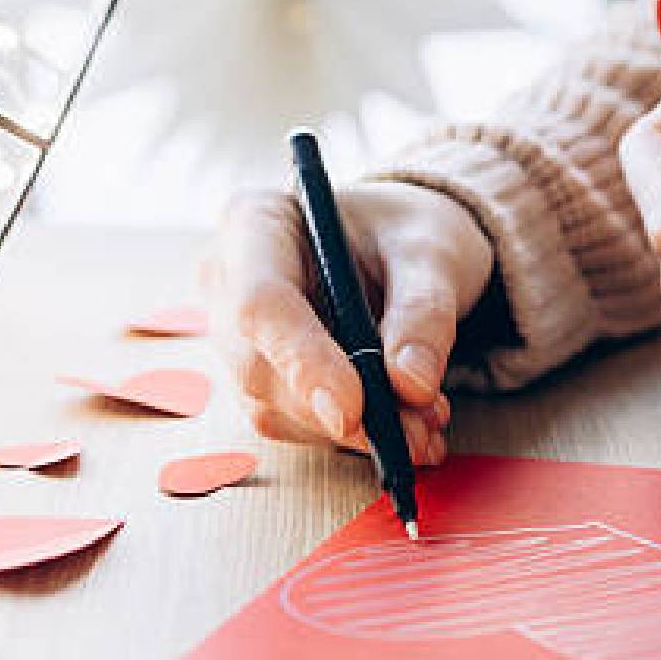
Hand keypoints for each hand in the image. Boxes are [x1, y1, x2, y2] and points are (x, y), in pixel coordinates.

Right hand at [202, 183, 493, 461]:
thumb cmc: (407, 234)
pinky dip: (354, 436)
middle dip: (339, 412)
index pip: (260, 304)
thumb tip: (410, 384)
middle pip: (260, 368)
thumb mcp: (431, 254)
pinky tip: (406, 427)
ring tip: (424, 426)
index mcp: (255, 223)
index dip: (303, 362)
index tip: (354, 410)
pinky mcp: (262, 380)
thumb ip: (424, 312)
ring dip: (354, 433)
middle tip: (414, 434)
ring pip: (276, 408)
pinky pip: (296, 424)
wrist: (402, 251)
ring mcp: (237, 337)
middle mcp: (229, 282)